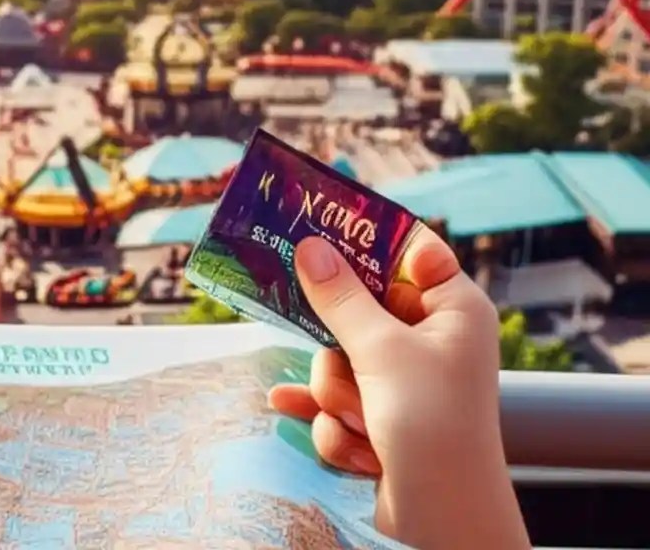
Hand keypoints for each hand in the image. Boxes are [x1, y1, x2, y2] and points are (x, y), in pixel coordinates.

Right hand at [268, 227, 528, 549]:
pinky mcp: (379, 418)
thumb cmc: (433, 425)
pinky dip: (333, 424)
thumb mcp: (382, 351)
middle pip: (355, 312)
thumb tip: (310, 247)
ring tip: (367, 423)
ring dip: (339, 398)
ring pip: (336, 362)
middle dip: (342, 352)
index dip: (365, 241)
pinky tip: (296, 416)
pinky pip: (333, 403)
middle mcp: (430, 340)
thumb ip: (340, 298)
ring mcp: (402, 382)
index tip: (318, 228)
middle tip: (349, 363)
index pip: (409, 252)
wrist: (441, 519)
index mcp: (452, 308)